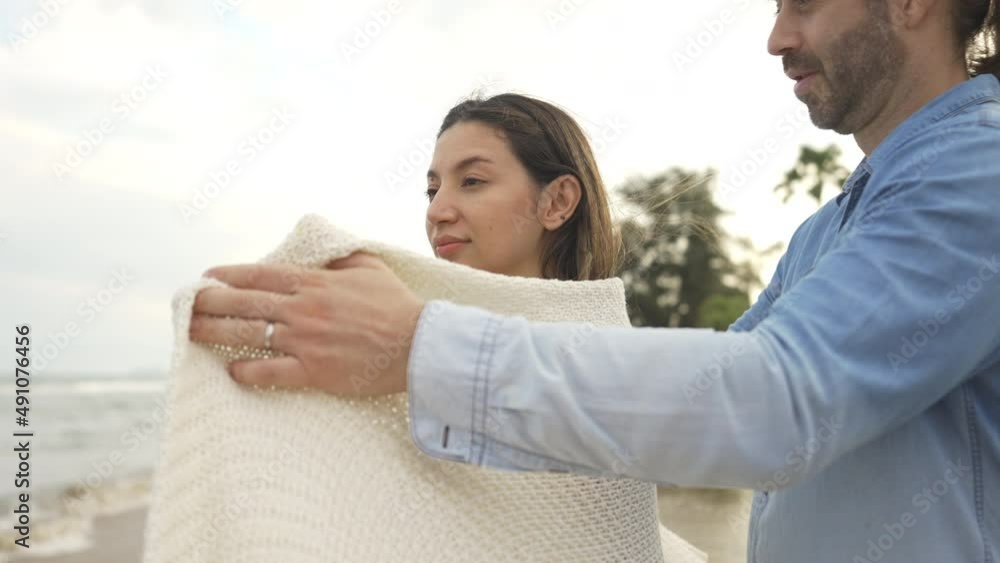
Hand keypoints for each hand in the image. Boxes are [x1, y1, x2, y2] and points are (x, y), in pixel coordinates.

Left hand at [189, 252, 425, 395]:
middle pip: (245, 303)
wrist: (418, 344)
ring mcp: (306, 341)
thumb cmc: (397, 305)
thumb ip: (340, 257)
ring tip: (191, 333)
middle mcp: (304, 309)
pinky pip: (270, 371)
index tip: (208, 277)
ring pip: (249, 333)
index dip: (230, 276)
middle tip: (186, 304)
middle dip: (210, 303)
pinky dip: (247, 370)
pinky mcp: (314, 371)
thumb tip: (321, 253)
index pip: (261, 275)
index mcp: (316, 283)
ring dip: (215, 332)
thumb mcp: (370, 266)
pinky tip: (231, 369)